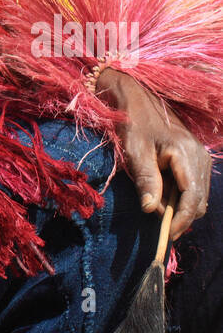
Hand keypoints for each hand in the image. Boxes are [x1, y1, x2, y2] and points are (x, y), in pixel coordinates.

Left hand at [97, 69, 211, 239]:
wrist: (136, 97)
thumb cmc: (133, 122)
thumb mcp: (135, 152)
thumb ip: (146, 180)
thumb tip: (151, 210)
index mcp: (187, 154)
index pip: (193, 199)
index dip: (181, 221)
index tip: (167, 235)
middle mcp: (200, 156)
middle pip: (199, 201)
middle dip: (182, 217)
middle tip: (159, 225)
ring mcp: (200, 156)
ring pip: (198, 195)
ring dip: (181, 208)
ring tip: (158, 209)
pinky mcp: (195, 156)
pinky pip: (194, 185)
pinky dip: (181, 196)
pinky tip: (164, 195)